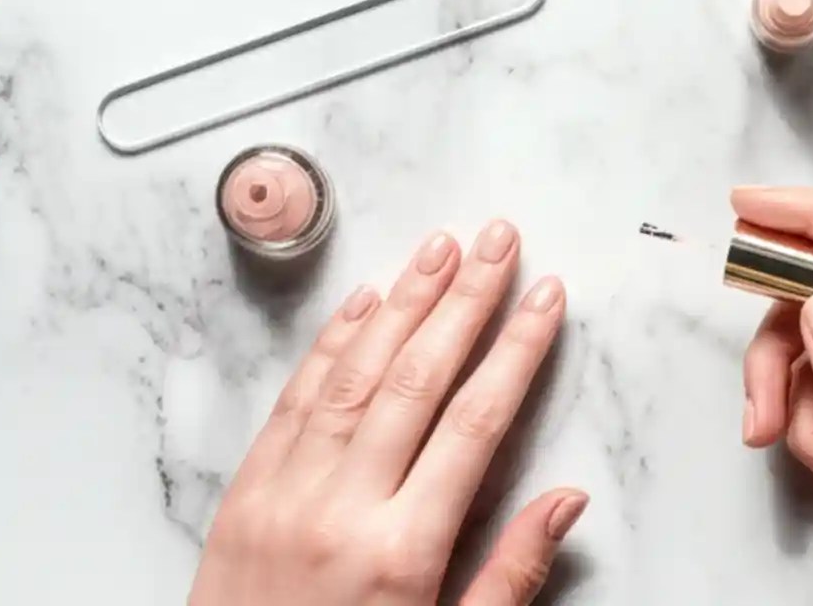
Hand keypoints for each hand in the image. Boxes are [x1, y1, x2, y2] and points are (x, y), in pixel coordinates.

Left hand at [190, 221, 586, 605]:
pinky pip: (294, 400)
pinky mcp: (244, 491)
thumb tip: (567, 499)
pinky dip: (331, 344)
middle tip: (499, 239)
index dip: (517, 351)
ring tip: (442, 247)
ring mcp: (285, 492)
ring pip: (354, 373)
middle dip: (465, 300)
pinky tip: (363, 302)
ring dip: (402, 302)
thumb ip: (509, 574)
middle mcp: (342, 506)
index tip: (546, 297)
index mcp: (404, 551)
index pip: (476, 423)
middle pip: (417, 378)